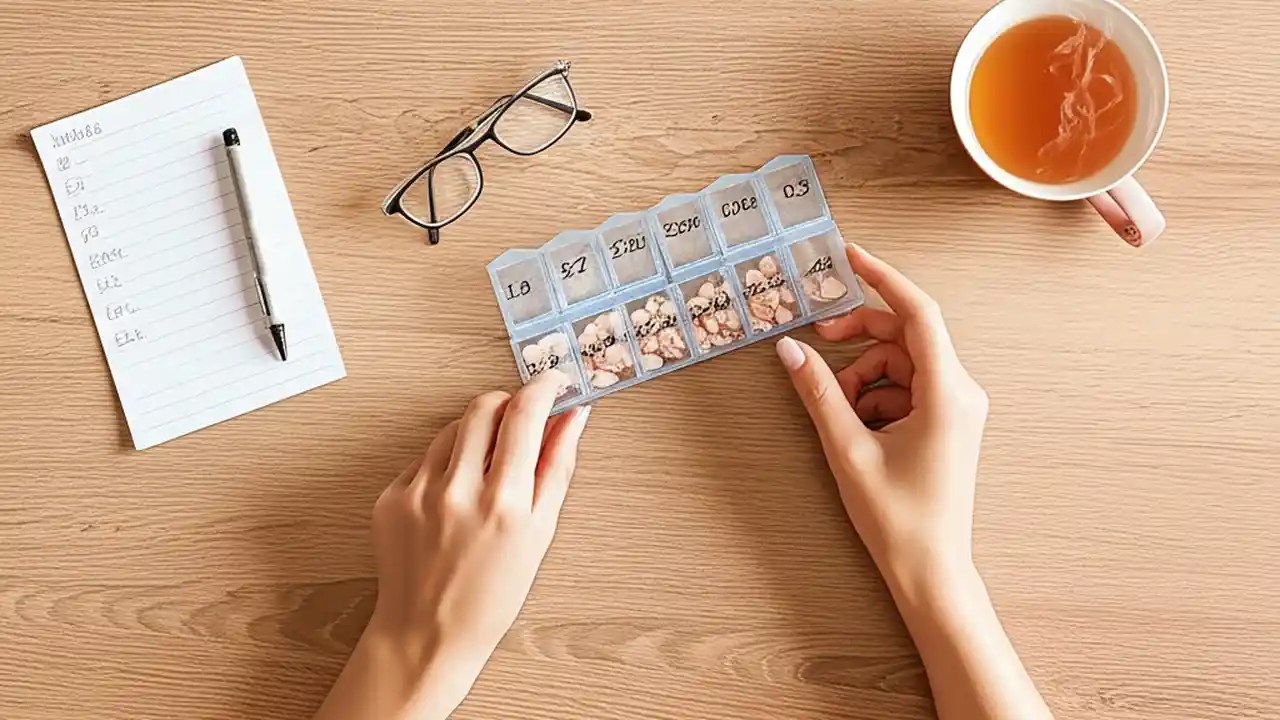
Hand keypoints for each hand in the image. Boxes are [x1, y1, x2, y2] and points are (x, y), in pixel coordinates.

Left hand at [314, 370, 590, 719]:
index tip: (553, 382)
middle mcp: (460, 492)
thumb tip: (573, 416)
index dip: (543, 388)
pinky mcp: (392, 497)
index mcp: (505, 503)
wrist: (427, 634)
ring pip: (454, 427)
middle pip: (485, 407)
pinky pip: (425, 457)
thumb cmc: (491, 595)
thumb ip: (558, 467)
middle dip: (508, 403)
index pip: (525, 416)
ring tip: (486, 472)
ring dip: (476, 433)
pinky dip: (446, 463)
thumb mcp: (540, 534)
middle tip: (520, 419)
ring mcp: (419, 493)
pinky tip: (454, 498)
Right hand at [775, 243, 988, 595]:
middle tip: (817, 340)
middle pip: (906, 336)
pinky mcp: (947, 423)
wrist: (930, 571)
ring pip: (901, 364)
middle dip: (859, 334)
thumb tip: (789, 350)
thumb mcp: (848, 450)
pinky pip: (905, 388)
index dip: (882, 278)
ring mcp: (957, 408)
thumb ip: (819, 394)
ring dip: (862, 375)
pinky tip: (854, 427)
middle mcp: (961, 393)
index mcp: (948, 394)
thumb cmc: (898, 519)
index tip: (850, 254)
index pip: (918, 314)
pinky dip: (874, 396)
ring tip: (837, 412)